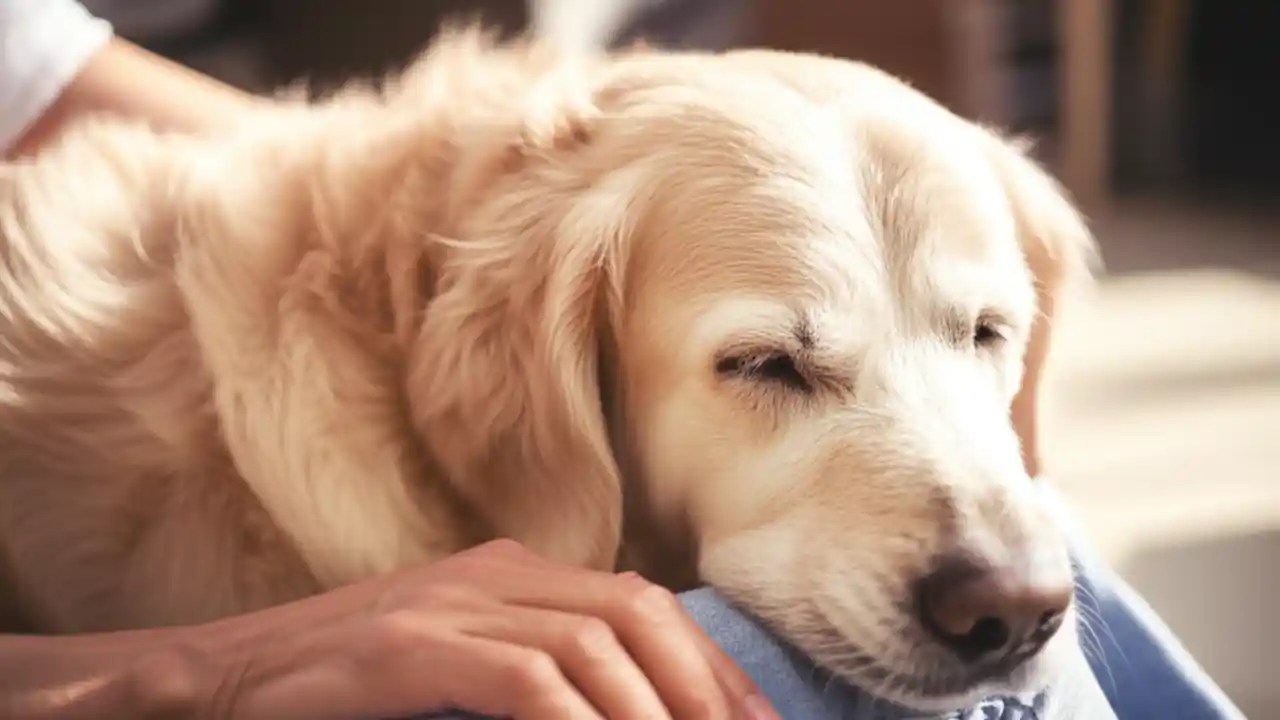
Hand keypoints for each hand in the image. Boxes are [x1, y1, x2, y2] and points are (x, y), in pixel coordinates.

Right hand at [215, 539, 777, 719]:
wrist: (222, 676)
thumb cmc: (347, 686)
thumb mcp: (456, 664)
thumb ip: (532, 670)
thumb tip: (617, 707)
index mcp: (511, 572)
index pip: (642, 602)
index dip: (708, 663)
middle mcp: (491, 574)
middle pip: (636, 610)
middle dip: (703, 683)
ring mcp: (448, 603)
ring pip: (592, 641)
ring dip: (653, 709)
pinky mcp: (407, 647)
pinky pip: (524, 680)